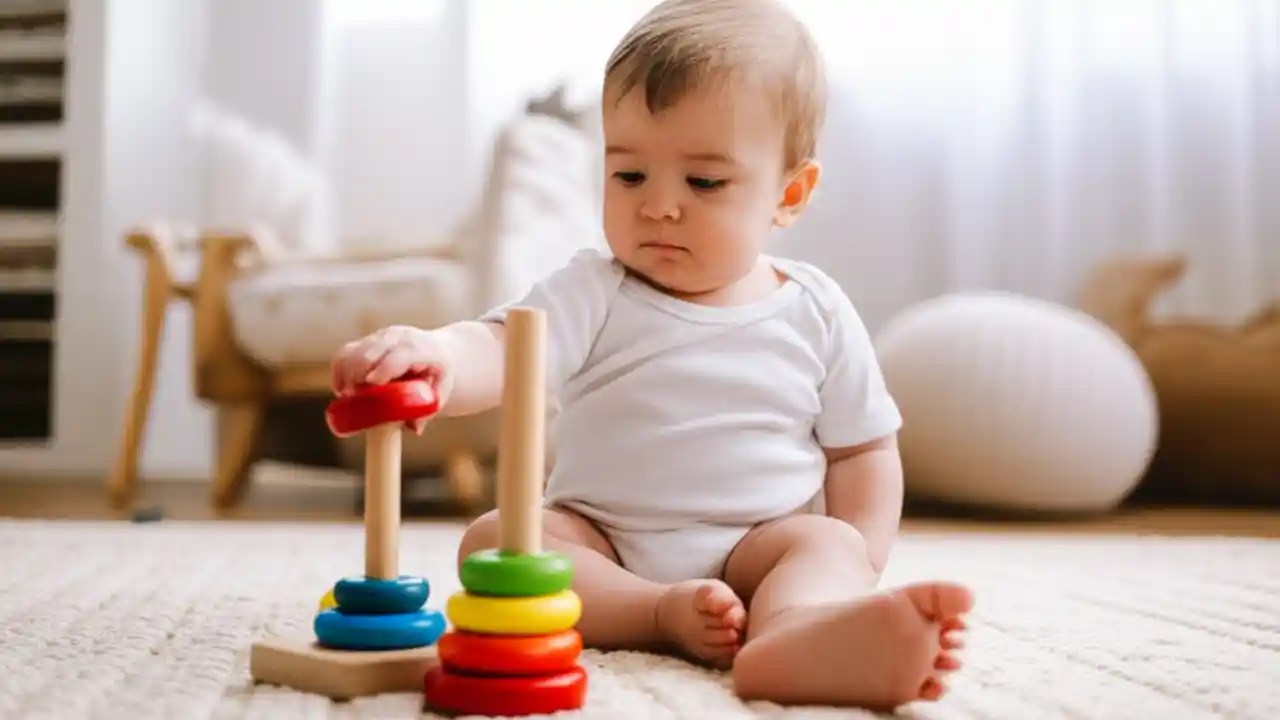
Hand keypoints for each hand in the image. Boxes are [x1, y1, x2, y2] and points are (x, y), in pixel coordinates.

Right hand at [331, 325, 453, 432]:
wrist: (438, 348)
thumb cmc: (439, 373)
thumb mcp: (440, 391)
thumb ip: (427, 409)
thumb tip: (414, 429)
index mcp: (420, 348)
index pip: (398, 356)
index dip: (382, 370)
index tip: (370, 386)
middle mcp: (398, 337)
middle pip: (369, 353)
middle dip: (356, 377)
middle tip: (354, 400)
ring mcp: (381, 336)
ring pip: (353, 351)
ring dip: (344, 375)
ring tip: (346, 396)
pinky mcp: (367, 340)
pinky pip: (346, 352)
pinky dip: (339, 369)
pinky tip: (340, 387)